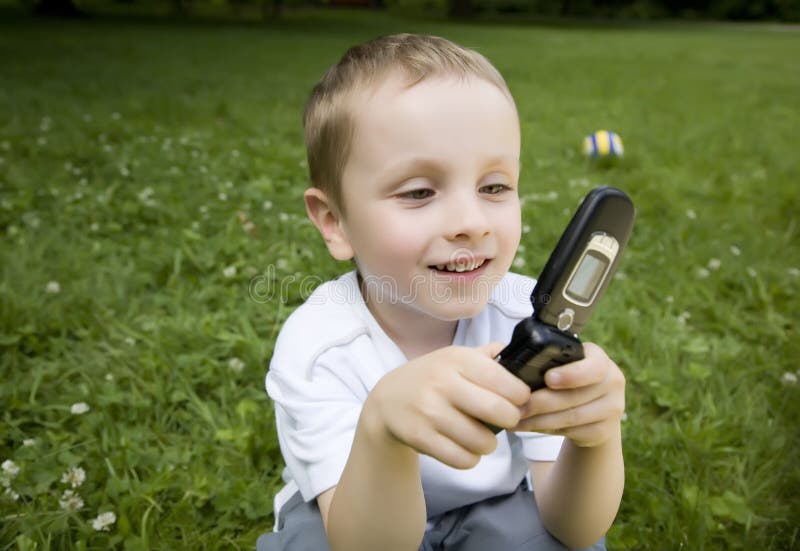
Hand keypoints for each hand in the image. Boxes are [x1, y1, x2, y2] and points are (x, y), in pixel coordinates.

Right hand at [363, 343, 530, 469]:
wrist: (387, 401)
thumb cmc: (431, 378)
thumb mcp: (454, 358)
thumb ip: (487, 356)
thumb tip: (521, 354)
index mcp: (458, 359)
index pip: (507, 382)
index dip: (520, 397)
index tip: (517, 401)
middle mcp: (443, 382)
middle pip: (499, 411)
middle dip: (510, 421)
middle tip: (505, 421)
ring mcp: (430, 411)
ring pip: (482, 441)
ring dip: (489, 444)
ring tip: (482, 436)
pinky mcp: (420, 437)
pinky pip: (462, 459)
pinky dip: (470, 458)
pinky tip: (465, 448)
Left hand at [514, 342, 624, 447]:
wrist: (595, 407)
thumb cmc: (570, 378)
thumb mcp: (565, 364)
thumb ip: (549, 362)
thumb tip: (513, 368)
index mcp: (600, 359)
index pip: (593, 367)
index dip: (570, 375)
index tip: (548, 379)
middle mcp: (613, 382)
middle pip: (574, 396)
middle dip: (540, 402)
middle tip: (516, 406)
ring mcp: (612, 408)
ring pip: (570, 418)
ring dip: (538, 420)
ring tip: (515, 418)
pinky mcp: (604, 431)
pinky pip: (572, 432)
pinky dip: (546, 430)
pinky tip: (529, 426)